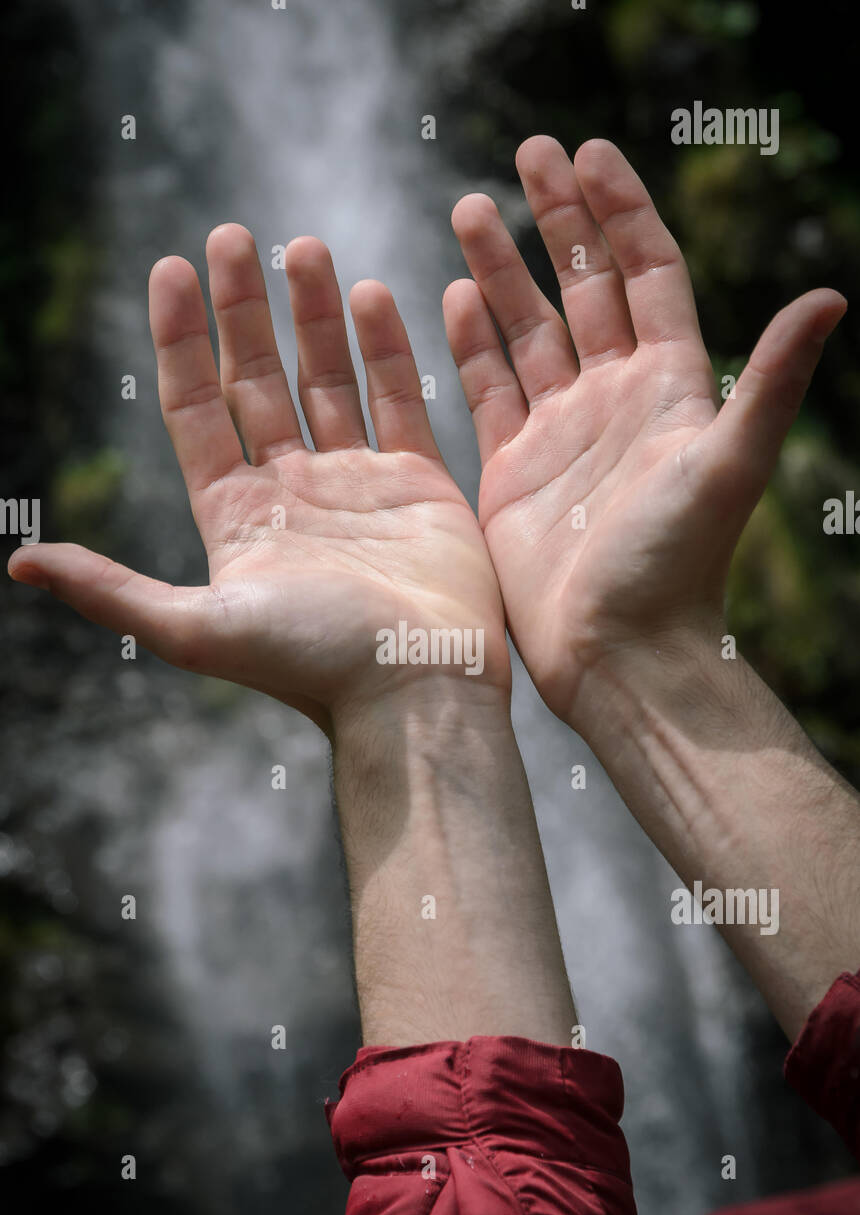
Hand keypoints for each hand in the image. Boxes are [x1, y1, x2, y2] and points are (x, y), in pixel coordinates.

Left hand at [9, 227, 508, 733]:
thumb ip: (111, 591)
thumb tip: (20, 563)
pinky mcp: (418, 483)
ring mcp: (356, 482)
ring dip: (314, 314)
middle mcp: (291, 490)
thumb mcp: (197, 628)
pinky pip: (398, 399)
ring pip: (328, 378)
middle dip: (242, 310)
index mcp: (235, 514)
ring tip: (303, 246)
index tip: (170, 269)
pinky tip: (372, 295)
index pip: (196, 408)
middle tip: (232, 235)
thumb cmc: (311, 662)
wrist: (416, 689)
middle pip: (256, 381)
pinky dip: (385, 349)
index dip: (179, 340)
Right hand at [443, 136, 844, 725]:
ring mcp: (560, 431)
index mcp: (668, 385)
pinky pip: (489, 389)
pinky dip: (471, 342)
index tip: (588, 152)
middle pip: (584, 286)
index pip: (647, 274)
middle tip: (525, 152)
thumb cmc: (679, 563)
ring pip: (529, 329)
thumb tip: (830, 296)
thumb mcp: (729, 463)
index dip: (621, 212)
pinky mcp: (512, 469)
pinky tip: (452, 297)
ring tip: (470, 207)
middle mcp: (614, 397)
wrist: (620, 651)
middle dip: (556, 219)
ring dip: (502, 269)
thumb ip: (769, 379)